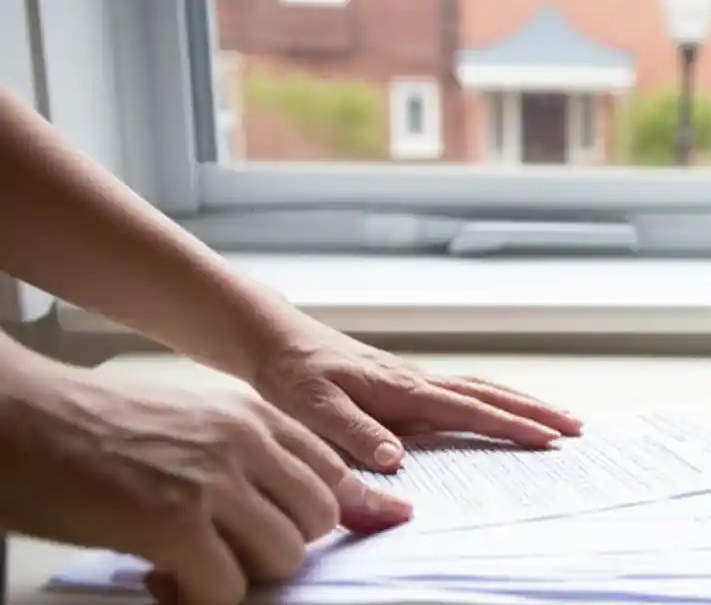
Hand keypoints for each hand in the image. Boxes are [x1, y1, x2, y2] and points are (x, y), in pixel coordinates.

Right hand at [0, 357, 411, 604]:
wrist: (25, 418)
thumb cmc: (99, 424)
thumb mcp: (194, 421)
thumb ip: (248, 455)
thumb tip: (299, 503)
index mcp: (253, 415)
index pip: (331, 469)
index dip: (352, 506)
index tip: (384, 521)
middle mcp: (245, 442)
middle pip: (318, 519)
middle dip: (284, 547)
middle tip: (231, 551)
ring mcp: (214, 482)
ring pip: (283, 556)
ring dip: (243, 574)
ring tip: (190, 564)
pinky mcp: (176, 523)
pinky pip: (225, 588)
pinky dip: (201, 598)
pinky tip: (164, 579)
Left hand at [252, 320, 581, 470]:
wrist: (276, 341)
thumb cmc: (292, 374)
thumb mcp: (311, 408)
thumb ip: (352, 433)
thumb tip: (398, 459)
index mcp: (402, 388)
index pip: (468, 409)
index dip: (509, 425)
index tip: (547, 439)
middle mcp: (417, 381)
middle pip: (490, 393)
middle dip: (535, 411)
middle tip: (576, 428)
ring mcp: (414, 380)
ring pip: (481, 389)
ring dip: (521, 403)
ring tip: (557, 419)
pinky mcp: (406, 384)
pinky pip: (463, 393)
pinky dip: (494, 400)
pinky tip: (502, 409)